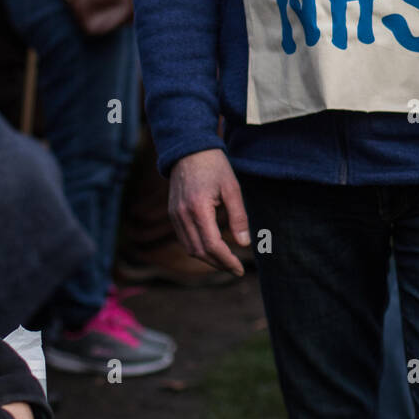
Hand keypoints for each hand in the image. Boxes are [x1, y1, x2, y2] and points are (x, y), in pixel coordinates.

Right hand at [169, 148, 250, 276]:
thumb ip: (239, 217)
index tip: (240, 268)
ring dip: (208, 259)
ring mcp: (175, 215)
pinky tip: (212, 248)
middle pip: (199, 251)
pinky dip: (198, 248)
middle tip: (236, 268)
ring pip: (190, 248)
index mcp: (198, 208)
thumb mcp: (232, 188)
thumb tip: (245, 244)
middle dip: (219, 264)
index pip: (212, 245)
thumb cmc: (214, 166)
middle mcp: (182, 215)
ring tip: (226, 261)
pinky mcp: (173, 214)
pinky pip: (184, 239)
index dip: (227, 260)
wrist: (189, 150)